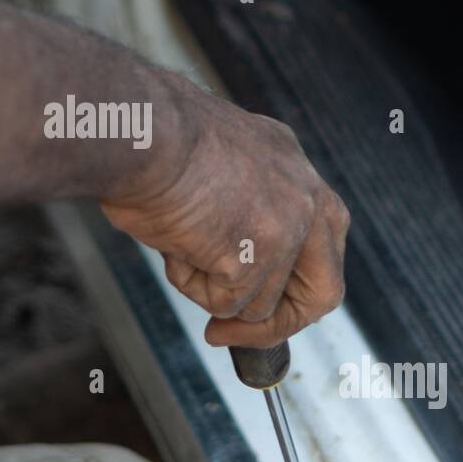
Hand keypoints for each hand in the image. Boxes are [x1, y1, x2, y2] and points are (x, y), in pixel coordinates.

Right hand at [101, 75, 349, 346]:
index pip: (319, 240)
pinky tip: (173, 243)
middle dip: (277, 323)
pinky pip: (227, 304)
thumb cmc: (151, 140)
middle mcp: (304, 195)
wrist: (138, 129)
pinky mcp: (259, 257)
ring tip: (176, 242)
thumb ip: (238, 209)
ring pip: (260, 303)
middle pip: (323, 290)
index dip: (287, 282)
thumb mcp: (213, 166)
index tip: (251, 302)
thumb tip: (229, 272)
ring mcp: (288, 228)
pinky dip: (191, 284)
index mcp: (291, 164)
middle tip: (229, 333)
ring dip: (209, 290)